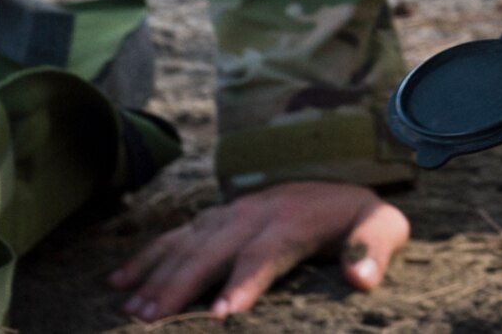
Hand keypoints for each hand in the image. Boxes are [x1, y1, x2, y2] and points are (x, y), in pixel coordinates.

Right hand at [107, 180, 409, 319]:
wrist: (342, 182)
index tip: (221, 314)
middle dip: (182, 284)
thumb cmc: (362, 218)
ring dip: (157, 275)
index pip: (266, 253)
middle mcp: (257, 213)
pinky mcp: (215, 218)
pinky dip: (145, 257)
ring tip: (131, 309)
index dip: (243, 283)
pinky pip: (174, 235)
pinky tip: (117, 281)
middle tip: (152, 320)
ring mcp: (231, 213)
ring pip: (187, 243)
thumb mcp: (385, 228)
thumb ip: (374, 249)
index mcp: (296, 220)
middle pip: (214, 250)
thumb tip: (362, 279)